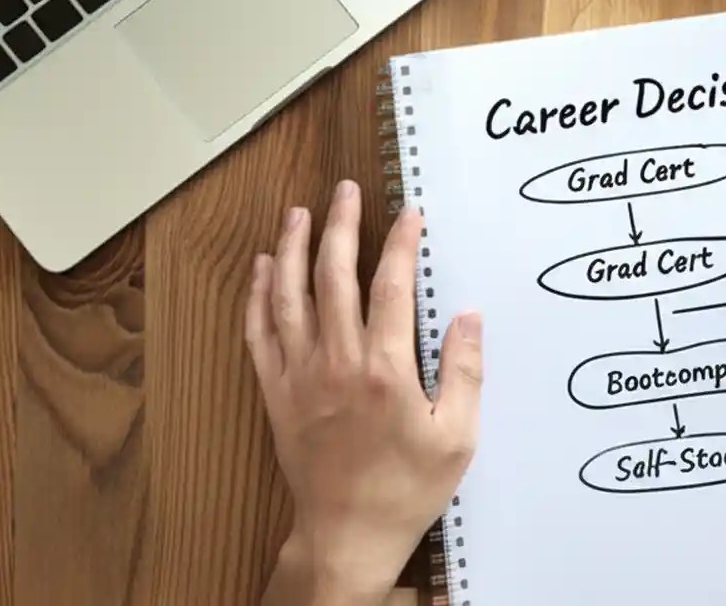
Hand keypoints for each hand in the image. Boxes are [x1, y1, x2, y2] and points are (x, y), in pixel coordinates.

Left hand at [245, 181, 482, 605]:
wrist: (348, 535)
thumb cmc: (407, 489)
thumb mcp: (458, 436)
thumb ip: (465, 372)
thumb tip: (468, 317)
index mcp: (385, 370)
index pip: (391, 287)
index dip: (400, 243)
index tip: (409, 214)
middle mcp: (336, 363)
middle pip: (333, 277)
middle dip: (340, 227)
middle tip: (344, 191)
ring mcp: (299, 376)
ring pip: (289, 296)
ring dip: (291, 249)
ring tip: (297, 213)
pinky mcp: (276, 394)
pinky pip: (259, 333)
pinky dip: (258, 296)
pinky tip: (261, 270)